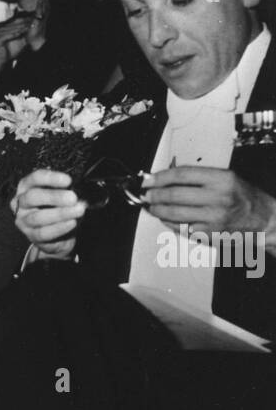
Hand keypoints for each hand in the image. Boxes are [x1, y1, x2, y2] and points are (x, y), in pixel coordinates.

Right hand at [0, 16, 33, 65]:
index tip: (32, 20)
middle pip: (13, 24)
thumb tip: (32, 28)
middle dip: (23, 23)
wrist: (2, 60)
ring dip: (19, 28)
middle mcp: (2, 30)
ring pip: (10, 29)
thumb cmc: (10, 51)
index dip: (24, 20)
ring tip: (26, 27)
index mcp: (6, 28)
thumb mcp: (20, 42)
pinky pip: (6, 36)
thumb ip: (24, 35)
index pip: (16, 22)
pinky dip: (13, 34)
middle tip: (30, 22)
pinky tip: (19, 33)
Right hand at [11, 169, 86, 258]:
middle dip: (54, 197)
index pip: (35, 178)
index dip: (51, 178)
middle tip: (72, 198)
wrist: (58, 234)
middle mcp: (21, 202)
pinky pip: (43, 232)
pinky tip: (72, 222)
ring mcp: (23, 220)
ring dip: (60, 213)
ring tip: (77, 210)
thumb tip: (78, 192)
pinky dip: (59, 228)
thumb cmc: (58, 208)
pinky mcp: (31, 235)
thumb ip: (67, 191)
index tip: (68, 180)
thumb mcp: (62, 195)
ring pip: (37, 217)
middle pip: (32, 197)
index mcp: (27, 186)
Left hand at [141, 166, 275, 241]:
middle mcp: (218, 197)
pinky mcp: (210, 234)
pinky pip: (182, 229)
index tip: (149, 179)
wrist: (264, 219)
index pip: (183, 175)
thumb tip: (168, 178)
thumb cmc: (243, 197)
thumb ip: (200, 178)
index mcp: (222, 179)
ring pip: (175, 214)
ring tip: (152, 207)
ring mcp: (213, 218)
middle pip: (175, 195)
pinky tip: (167, 219)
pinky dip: (170, 224)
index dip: (161, 177)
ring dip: (158, 210)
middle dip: (155, 195)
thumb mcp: (227, 178)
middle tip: (146, 195)